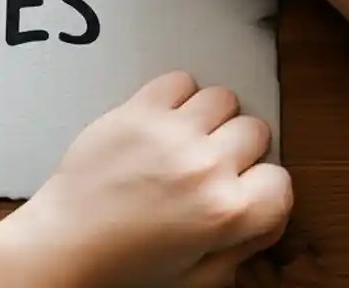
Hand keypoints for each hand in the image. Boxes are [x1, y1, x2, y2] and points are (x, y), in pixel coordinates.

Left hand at [0, 72, 290, 287]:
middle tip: (212, 167)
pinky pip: (181, 80)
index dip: (263, 189)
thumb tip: (268, 216)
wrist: (68, 241)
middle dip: (239, 151)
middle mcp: (204, 166)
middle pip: (255, 131)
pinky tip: (166, 120)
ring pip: (224, 99)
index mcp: (226, 212)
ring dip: (212, 119)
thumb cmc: (127, 264)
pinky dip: (179, 96)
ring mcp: (170, 133)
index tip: (244, 192)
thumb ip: (244, 246)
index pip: (281, 180)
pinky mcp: (138, 110)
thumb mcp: (200, 277)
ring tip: (190, 139)